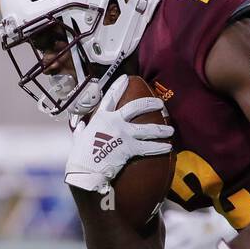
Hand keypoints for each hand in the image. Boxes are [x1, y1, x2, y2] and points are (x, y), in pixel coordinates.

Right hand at [65, 75, 173, 193]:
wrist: (86, 170)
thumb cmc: (80, 156)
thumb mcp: (78, 138)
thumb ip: (81, 130)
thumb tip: (81, 127)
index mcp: (101, 117)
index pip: (111, 97)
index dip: (118, 86)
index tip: (126, 78)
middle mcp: (115, 122)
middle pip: (136, 107)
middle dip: (150, 103)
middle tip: (160, 103)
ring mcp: (124, 134)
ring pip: (148, 129)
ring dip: (161, 129)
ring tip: (171, 130)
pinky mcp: (131, 148)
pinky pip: (149, 147)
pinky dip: (160, 147)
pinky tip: (169, 147)